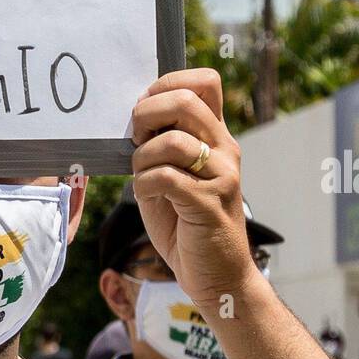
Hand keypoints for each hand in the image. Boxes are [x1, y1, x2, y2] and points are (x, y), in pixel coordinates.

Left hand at [131, 68, 259, 310]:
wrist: (217, 276)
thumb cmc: (187, 226)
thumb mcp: (173, 177)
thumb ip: (161, 147)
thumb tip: (133, 119)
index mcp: (217, 137)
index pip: (205, 82)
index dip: (167, 84)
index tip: (145, 112)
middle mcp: (225, 149)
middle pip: (184, 101)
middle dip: (146, 115)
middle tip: (136, 140)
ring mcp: (221, 176)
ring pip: (170, 141)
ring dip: (142, 158)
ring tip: (143, 178)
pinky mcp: (208, 203)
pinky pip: (163, 177)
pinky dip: (144, 185)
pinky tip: (148, 198)